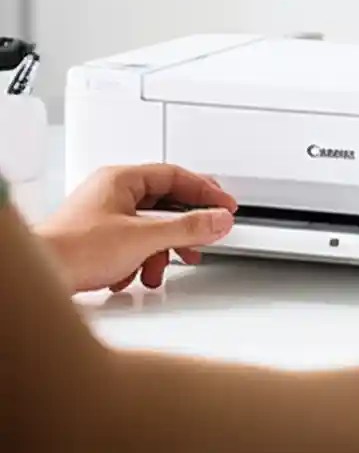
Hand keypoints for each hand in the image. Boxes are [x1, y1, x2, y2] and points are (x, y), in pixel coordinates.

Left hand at [37, 164, 237, 292]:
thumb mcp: (144, 237)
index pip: (176, 176)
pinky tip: (140, 275)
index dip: (206, 191)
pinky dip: (143, 261)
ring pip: (151, 227)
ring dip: (163, 250)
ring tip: (166, 265)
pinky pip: (136, 244)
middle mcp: (111, 194)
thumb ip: (187, 227)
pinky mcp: (99, 241)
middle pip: (166, 203)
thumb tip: (218, 220)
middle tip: (206, 235)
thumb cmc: (73, 249)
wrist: (39, 276)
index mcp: (121, 180)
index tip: (226, 206)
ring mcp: (104, 217)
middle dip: (185, 227)